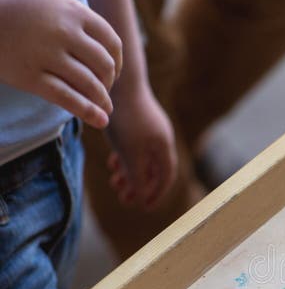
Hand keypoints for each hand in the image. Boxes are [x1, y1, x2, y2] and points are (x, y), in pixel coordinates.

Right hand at [0, 0, 121, 127]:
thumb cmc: (14, 9)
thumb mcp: (49, 1)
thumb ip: (77, 19)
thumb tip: (107, 46)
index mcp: (72, 11)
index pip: (111, 42)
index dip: (117, 62)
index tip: (114, 73)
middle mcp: (63, 31)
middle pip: (104, 65)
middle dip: (109, 82)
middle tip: (104, 90)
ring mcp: (46, 54)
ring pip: (89, 84)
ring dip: (102, 101)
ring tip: (105, 109)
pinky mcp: (30, 76)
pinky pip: (67, 98)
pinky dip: (88, 112)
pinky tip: (100, 121)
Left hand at [106, 88, 176, 209]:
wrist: (118, 81)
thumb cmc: (126, 118)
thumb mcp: (130, 152)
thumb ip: (137, 176)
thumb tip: (141, 196)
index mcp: (164, 146)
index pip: (166, 177)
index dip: (156, 194)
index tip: (144, 207)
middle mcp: (160, 138)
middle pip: (153, 170)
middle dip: (139, 186)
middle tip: (124, 199)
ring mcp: (148, 128)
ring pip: (141, 158)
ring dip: (129, 173)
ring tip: (114, 182)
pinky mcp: (136, 120)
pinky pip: (133, 146)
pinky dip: (124, 158)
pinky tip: (113, 162)